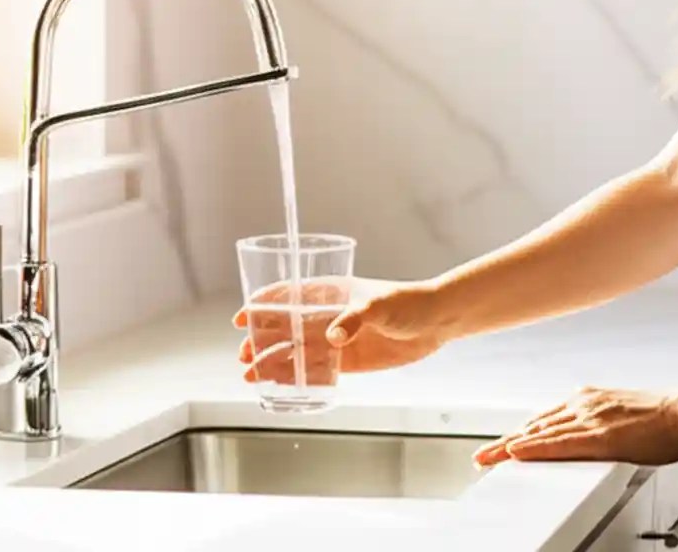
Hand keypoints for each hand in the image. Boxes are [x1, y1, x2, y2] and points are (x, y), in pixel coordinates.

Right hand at [233, 278, 450, 382]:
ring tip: (251, 376)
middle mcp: (327, 315)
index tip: (241, 318)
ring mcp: (335, 338)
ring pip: (295, 351)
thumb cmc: (408, 301)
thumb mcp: (379, 305)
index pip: (287, 296)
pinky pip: (315, 369)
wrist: (436, 321)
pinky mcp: (348, 361)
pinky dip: (296, 376)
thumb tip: (334, 336)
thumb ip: (355, 318)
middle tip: (243, 355)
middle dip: (260, 340)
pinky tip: (279, 384)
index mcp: (329, 293)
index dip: (261, 305)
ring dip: (272, 362)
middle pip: (284, 327)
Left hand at [472, 387, 677, 467]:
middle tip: (482, 455)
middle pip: (534, 426)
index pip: (543, 419)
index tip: (501, 444)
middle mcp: (582, 405)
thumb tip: (586, 435)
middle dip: (505, 442)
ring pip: (539, 434)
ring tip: (487, 458)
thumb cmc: (661, 417)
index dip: (519, 433)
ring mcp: (589, 418)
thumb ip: (598, 420)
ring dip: (509, 446)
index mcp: (586, 400)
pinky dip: (535, 448)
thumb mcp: (619, 413)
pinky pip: (559, 444)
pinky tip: (517, 453)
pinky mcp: (599, 435)